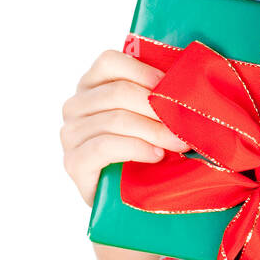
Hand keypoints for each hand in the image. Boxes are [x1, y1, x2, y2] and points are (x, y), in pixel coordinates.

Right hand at [60, 49, 191, 205]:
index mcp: (91, 85)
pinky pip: (105, 147)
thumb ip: (156, 95)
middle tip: (186, 122)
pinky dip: (136, 148)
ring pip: (115, 120)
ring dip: (154, 130)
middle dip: (157, 106)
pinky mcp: (73, 162)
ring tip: (179, 143)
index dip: (143, 71)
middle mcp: (75, 106)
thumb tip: (189, 81)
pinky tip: (156, 155)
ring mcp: (71, 134)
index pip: (109, 62)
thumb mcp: (146, 115)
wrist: (124, 196)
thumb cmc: (142, 148)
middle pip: (117, 92)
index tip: (172, 87)